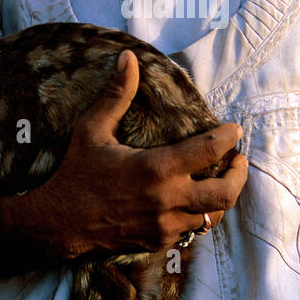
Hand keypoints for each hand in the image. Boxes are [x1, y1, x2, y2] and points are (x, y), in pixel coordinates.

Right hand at [26, 50, 248, 259]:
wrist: (59, 223)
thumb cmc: (77, 172)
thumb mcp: (92, 129)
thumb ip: (116, 94)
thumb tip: (128, 57)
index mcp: (155, 168)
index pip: (210, 151)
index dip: (229, 137)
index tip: (234, 130)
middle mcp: (167, 200)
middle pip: (225, 194)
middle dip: (239, 175)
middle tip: (238, 160)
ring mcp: (165, 226)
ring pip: (212, 216)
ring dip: (219, 197)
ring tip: (217, 179)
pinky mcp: (160, 242)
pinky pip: (191, 229)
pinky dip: (197, 213)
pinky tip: (191, 199)